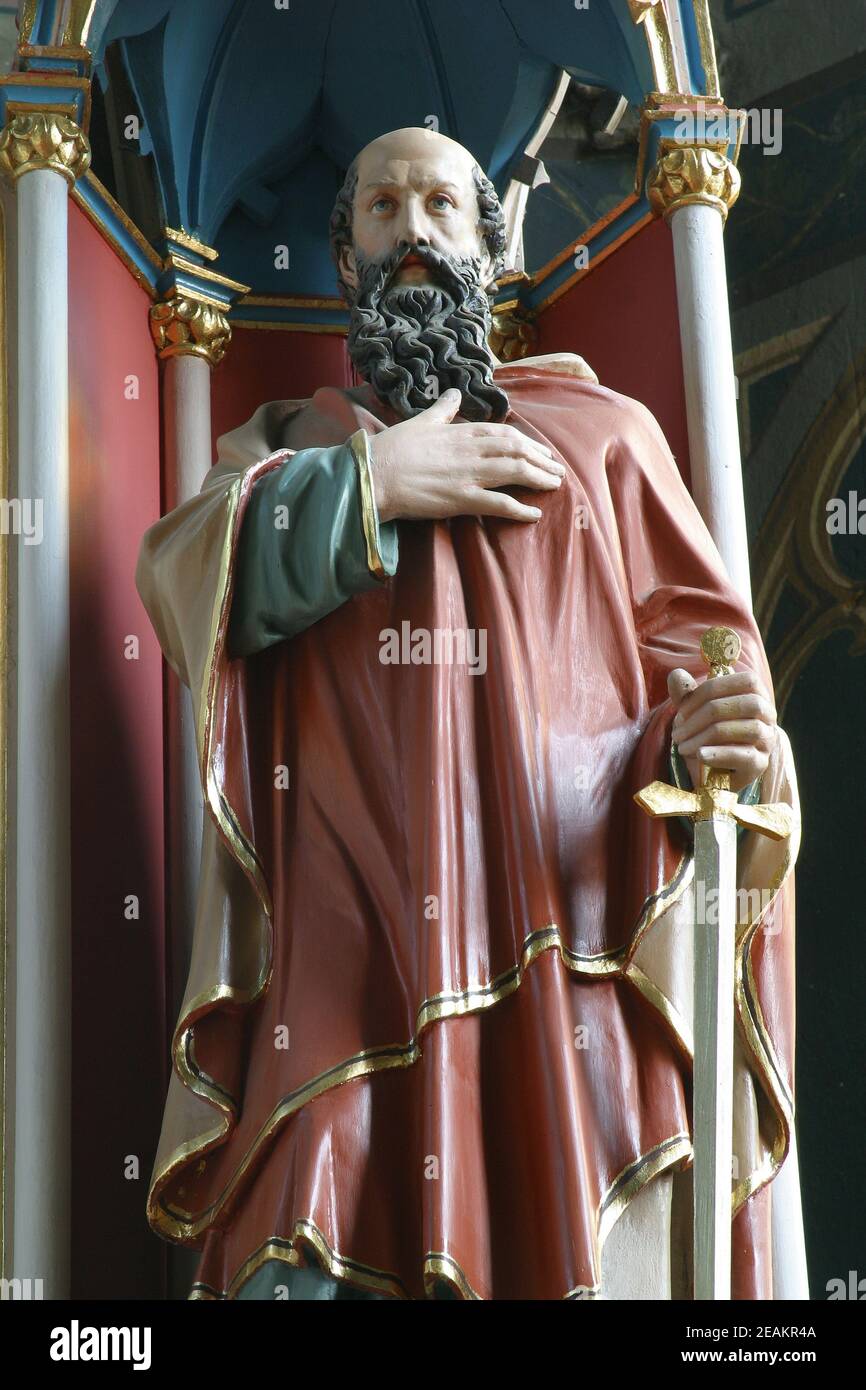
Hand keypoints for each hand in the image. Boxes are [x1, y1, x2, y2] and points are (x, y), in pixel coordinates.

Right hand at [368, 388, 565, 523]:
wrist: (375, 474)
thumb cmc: (394, 449)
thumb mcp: (422, 421)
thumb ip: (443, 409)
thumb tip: (455, 393)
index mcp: (462, 432)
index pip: (505, 433)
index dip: (528, 442)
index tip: (542, 451)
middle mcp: (471, 451)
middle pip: (517, 451)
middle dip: (541, 460)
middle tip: (557, 469)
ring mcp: (468, 475)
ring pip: (515, 472)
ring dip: (538, 478)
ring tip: (555, 485)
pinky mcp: (462, 499)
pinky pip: (499, 504)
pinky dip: (520, 509)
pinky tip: (535, 513)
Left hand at [667, 667, 777, 793]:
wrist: (719, 765)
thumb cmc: (708, 728)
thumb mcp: (694, 709)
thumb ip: (686, 692)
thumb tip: (676, 674)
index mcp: (756, 692)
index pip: (743, 681)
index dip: (709, 691)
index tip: (681, 709)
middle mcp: (767, 714)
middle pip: (746, 704)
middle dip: (705, 716)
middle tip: (678, 731)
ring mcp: (767, 739)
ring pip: (746, 730)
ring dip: (707, 737)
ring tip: (683, 747)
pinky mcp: (760, 763)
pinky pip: (746, 756)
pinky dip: (720, 754)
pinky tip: (700, 755)